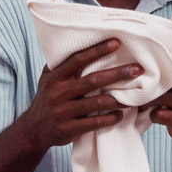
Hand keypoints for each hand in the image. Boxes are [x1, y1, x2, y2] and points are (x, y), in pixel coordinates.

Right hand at [17, 41, 141, 150]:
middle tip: (137, 69)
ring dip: (117, 99)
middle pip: (92, 80)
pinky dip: (109, 119)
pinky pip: (93, 123)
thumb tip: (80, 41)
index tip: (117, 42)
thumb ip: (62, 64)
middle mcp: (58, 93)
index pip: (77, 60)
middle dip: (117, 74)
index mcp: (54, 77)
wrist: (33, 130)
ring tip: (134, 96)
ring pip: (95, 103)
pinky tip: (120, 115)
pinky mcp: (67, 129)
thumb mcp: (48, 79)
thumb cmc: (48, 99)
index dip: (97, 50)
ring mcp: (62, 112)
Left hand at [144, 67, 171, 145]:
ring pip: (163, 98)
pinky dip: (153, 115)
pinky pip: (162, 114)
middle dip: (149, 85)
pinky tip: (154, 116)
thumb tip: (142, 66)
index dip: (158, 66)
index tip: (144, 69)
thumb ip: (171, 74)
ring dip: (148, 101)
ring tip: (142, 105)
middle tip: (137, 89)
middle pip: (168, 81)